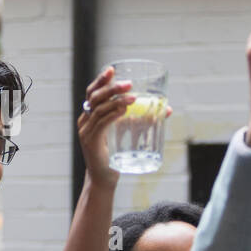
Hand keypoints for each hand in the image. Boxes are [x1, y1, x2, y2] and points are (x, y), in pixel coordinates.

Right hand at [78, 67, 132, 190]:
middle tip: (129, 83)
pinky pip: (101, 123)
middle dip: (111, 87)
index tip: (112, 69)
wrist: (103, 180)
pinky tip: (123, 110)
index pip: (92, 93)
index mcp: (89, 117)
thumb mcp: (127, 135)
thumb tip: (166, 109)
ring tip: (133, 97)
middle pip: (94, 97)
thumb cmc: (115, 157)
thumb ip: (141, 121)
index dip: (101, 80)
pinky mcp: (90, 141)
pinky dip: (112, 115)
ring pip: (99, 109)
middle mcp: (84, 121)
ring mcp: (86, 131)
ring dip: (116, 100)